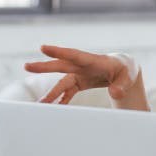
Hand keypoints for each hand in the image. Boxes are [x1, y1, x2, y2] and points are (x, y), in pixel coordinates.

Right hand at [24, 45, 140, 103]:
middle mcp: (83, 66)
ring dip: (51, 94)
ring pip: (62, 83)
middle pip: (62, 66)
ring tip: (39, 104)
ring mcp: (79, 74)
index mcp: (94, 61)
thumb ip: (122, 85)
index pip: (75, 55)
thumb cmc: (125, 70)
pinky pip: (67, 92)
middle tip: (27, 66)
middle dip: (45, 67)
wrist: (123, 69)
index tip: (43, 47)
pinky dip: (60, 100)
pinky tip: (52, 108)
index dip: (60, 52)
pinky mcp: (79, 82)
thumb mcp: (128, 77)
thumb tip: (115, 93)